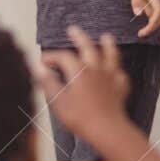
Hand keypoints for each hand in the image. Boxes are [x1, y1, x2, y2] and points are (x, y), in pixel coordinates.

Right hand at [37, 27, 132, 145]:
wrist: (107, 130)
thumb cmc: (81, 117)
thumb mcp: (58, 100)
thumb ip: (48, 82)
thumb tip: (38, 69)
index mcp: (79, 71)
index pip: (63, 56)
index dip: (51, 57)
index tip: (43, 62)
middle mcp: (96, 70)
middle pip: (88, 47)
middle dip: (79, 37)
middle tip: (73, 29)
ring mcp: (110, 78)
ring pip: (111, 56)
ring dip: (108, 45)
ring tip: (106, 37)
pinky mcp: (120, 88)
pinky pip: (121, 75)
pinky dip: (117, 71)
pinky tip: (116, 71)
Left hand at [124, 0, 159, 36]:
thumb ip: (136, 1)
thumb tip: (138, 14)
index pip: (157, 14)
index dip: (152, 24)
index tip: (143, 31)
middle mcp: (157, 3)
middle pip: (159, 19)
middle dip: (152, 28)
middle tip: (140, 34)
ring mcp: (154, 5)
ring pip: (157, 19)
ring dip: (151, 27)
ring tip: (140, 33)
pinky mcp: (150, 7)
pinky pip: (152, 17)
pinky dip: (149, 24)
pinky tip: (141, 27)